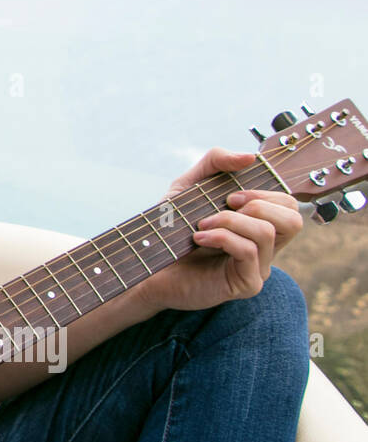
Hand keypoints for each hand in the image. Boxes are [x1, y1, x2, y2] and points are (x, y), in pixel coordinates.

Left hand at [134, 147, 303, 312]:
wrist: (148, 263)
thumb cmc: (171, 227)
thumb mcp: (189, 185)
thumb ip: (216, 162)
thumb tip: (250, 157)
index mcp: (259, 226)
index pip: (289, 205)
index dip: (265, 193)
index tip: (230, 195)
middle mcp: (265, 248)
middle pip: (293, 219)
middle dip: (257, 204)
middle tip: (224, 206)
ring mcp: (258, 268)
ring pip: (267, 233)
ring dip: (229, 220)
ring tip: (201, 225)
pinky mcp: (245, 284)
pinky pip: (248, 251)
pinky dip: (221, 237)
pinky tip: (198, 238)